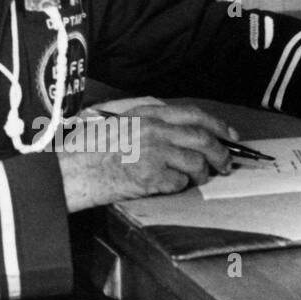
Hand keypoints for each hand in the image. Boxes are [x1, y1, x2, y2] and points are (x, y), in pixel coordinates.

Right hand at [57, 103, 236, 211]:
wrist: (71, 170)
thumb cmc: (86, 148)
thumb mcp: (115, 118)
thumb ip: (144, 115)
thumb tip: (173, 123)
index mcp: (146, 113)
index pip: (193, 114)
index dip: (217, 125)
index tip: (229, 135)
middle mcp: (154, 130)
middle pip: (202, 139)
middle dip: (221, 153)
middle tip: (226, 164)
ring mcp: (155, 153)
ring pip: (197, 163)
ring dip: (202, 173)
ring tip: (198, 178)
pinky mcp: (152, 177)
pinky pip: (180, 182)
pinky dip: (180, 186)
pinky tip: (169, 185)